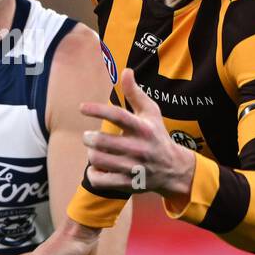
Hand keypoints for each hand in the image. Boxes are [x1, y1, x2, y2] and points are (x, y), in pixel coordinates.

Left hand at [81, 68, 196, 201]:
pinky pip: (99, 180)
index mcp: (143, 128)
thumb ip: (135, 93)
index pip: (117, 116)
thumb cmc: (157, 136)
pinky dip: (93, 173)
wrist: (173, 170)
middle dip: (89, 137)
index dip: (97, 110)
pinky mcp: (128, 183)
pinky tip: (97, 168)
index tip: (82, 108)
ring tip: (95, 151)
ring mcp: (133, 167)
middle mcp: (138, 148)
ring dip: (91, 154)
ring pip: (97, 159)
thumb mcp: (151, 113)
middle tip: (89, 137)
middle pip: (101, 141)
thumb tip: (126, 71)